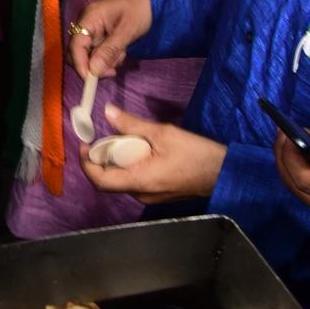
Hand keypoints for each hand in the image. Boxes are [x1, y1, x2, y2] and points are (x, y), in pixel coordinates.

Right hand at [70, 0, 152, 80]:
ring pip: (88, 54)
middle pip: (77, 52)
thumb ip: (109, 50)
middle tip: (112, 72)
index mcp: (89, 18)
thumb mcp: (128, 30)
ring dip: (103, 61)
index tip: (92, 80)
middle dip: (92, 65)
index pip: (75, 45)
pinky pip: (97, 50)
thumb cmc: (141, 8)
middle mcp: (86, 23)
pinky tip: (121, 51)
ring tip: (122, 54)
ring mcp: (91, 29)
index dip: (80, 65)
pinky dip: (108, 56)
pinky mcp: (99, 33)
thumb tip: (93, 71)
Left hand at [81, 103, 225, 203]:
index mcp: (139, 182)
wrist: (224, 173)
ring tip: (123, 139)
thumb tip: (107, 112)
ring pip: (122, 179)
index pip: (100, 181)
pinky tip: (139, 149)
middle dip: (102, 158)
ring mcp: (149, 196)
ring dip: (117, 160)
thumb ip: (132, 124)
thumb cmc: (196, 154)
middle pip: (109, 179)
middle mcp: (140, 193)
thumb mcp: (163, 133)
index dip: (86, 164)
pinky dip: (129, 164)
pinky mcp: (157, 193)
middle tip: (105, 137)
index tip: (85, 145)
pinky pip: (135, 179)